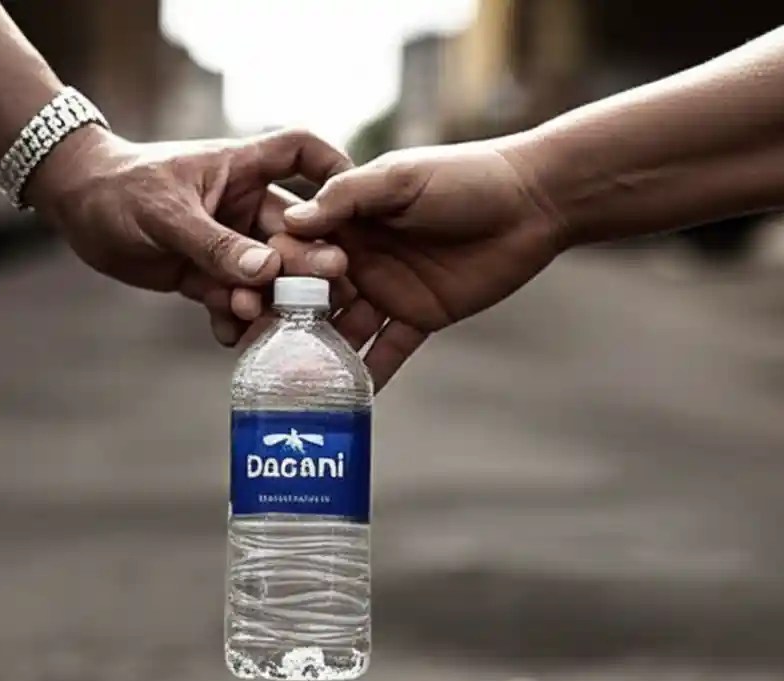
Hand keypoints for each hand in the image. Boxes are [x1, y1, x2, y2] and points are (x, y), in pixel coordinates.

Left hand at [25, 126, 351, 344]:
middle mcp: (245, 206)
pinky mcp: (209, 275)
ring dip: (270, 301)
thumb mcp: (166, 214)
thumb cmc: (120, 189)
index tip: (351, 205)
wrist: (77, 208)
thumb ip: (215, 244)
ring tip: (257, 321)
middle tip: (320, 295)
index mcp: (243, 169)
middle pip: (296, 233)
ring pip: (269, 275)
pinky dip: (236, 320)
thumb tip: (266, 270)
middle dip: (307, 265)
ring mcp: (230, 243)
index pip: (303, 153)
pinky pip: (235, 301)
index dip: (333, 170)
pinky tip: (231, 337)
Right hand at [282, 139, 568, 388]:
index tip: (251, 297)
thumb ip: (348, 197)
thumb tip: (292, 223)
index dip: (276, 272)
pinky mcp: (421, 316)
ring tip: (290, 383)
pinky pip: (388, 350)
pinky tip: (344, 402)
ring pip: (345, 328)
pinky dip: (369, 375)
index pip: (299, 249)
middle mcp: (361, 256)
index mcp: (349, 217)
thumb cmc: (466, 175)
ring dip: (320, 353)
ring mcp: (390, 289)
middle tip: (257, 353)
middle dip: (287, 322)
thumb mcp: (400, 177)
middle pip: (314, 295)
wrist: (533, 202)